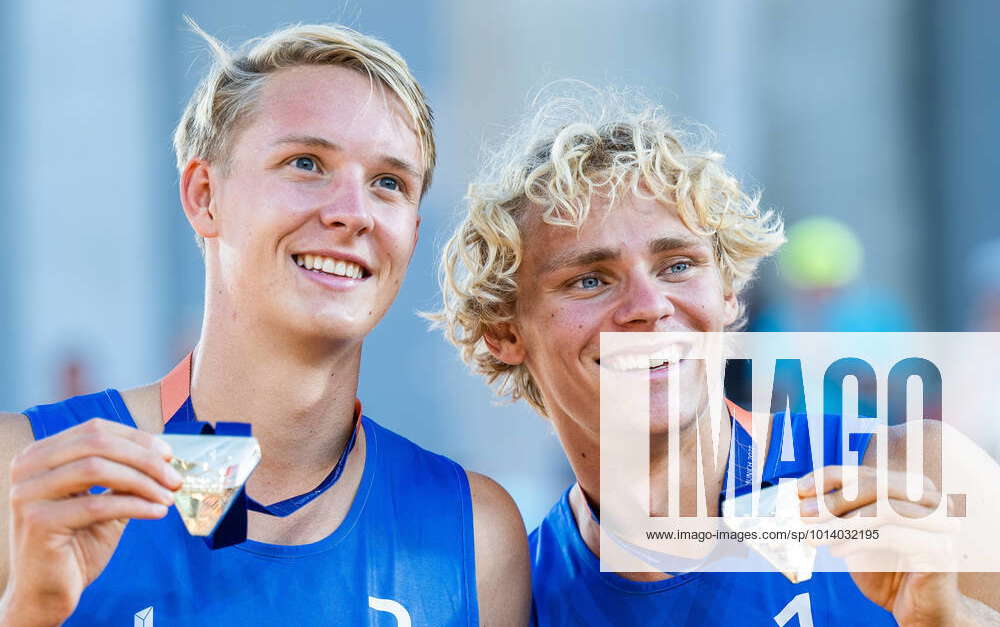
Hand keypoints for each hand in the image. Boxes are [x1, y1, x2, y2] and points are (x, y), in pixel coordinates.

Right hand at [2, 418, 180, 625]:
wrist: (46, 593)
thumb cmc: (76, 544)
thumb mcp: (102, 501)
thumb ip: (123, 476)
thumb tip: (164, 455)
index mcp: (40, 455)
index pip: (96, 430)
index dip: (137, 438)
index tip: (169, 454)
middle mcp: (27, 467)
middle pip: (98, 444)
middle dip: (145, 458)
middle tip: (174, 477)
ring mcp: (28, 493)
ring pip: (97, 469)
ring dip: (143, 481)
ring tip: (168, 497)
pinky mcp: (38, 522)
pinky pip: (97, 505)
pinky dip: (135, 505)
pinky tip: (158, 512)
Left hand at [798, 465, 964, 625]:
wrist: (920, 609)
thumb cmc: (886, 569)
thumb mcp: (856, 534)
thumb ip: (837, 512)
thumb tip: (800, 495)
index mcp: (912, 487)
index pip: (865, 472)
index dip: (829, 477)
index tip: (800, 490)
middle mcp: (931, 499)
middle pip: (875, 485)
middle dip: (833, 499)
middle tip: (803, 515)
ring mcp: (941, 522)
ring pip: (883, 510)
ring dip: (841, 523)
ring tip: (813, 537)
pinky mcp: (940, 548)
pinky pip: (891, 537)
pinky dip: (857, 542)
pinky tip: (836, 552)